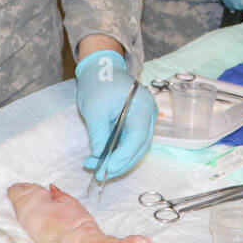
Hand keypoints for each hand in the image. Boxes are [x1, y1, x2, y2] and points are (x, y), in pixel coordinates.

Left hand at [74, 50, 157, 179]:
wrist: (100, 69)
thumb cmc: (98, 83)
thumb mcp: (94, 109)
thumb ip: (98, 133)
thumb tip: (98, 157)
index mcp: (142, 106)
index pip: (137, 137)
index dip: (123, 156)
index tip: (106, 168)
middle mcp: (148, 115)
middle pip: (139, 146)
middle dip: (120, 163)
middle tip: (99, 174)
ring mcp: (144, 120)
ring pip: (136, 148)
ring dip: (118, 161)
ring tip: (95, 168)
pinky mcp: (136, 124)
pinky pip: (130, 142)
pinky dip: (118, 153)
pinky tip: (102, 159)